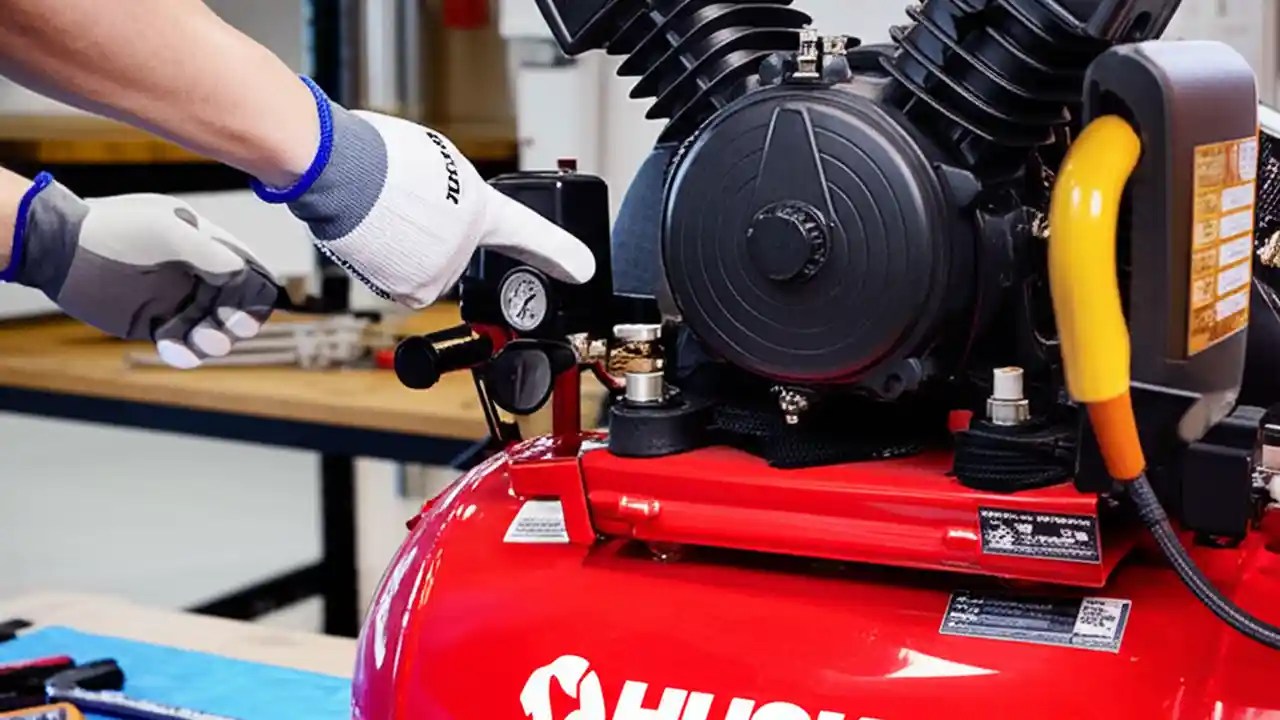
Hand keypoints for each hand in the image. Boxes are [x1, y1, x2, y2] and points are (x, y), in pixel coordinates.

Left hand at [6, 174, 278, 368]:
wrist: (64, 247)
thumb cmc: (115, 228)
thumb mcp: (165, 230)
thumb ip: (206, 250)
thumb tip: (240, 272)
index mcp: (208, 249)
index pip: (248, 275)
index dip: (255, 294)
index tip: (248, 308)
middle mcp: (198, 278)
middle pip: (236, 309)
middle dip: (238, 322)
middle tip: (231, 325)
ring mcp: (176, 302)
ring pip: (210, 332)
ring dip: (214, 341)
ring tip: (204, 340)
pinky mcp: (153, 324)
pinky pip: (178, 346)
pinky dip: (184, 354)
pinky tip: (178, 351)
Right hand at [252, 77, 595, 308]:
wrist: (337, 172)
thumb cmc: (375, 157)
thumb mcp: (435, 158)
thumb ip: (455, 189)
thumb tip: (449, 200)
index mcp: (480, 204)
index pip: (530, 232)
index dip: (560, 253)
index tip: (583, 269)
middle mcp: (468, 242)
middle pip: (459, 250)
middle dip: (436, 234)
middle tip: (407, 208)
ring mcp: (442, 269)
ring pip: (430, 268)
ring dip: (410, 250)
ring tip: (388, 219)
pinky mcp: (413, 291)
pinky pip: (408, 284)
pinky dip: (392, 269)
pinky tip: (380, 243)